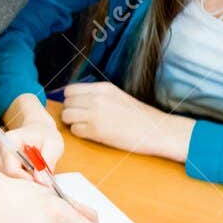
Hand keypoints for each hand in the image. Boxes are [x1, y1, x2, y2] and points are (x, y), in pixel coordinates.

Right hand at [0, 94, 63, 180]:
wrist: (37, 131)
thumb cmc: (45, 136)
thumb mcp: (54, 144)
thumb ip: (48, 160)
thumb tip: (40, 181)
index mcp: (9, 140)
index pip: (12, 169)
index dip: (28, 180)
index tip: (42, 182)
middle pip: (8, 176)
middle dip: (26, 180)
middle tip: (41, 177)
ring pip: (6, 178)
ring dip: (21, 179)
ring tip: (34, 170)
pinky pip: (5, 177)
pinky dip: (17, 178)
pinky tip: (26, 171)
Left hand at [60, 81, 193, 162]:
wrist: (155, 130)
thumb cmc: (138, 116)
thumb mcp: (116, 96)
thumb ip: (97, 95)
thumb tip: (76, 100)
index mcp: (102, 88)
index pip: (70, 90)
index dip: (71, 100)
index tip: (77, 107)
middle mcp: (97, 98)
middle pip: (66, 103)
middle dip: (70, 111)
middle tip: (81, 119)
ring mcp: (95, 114)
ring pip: (66, 116)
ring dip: (73, 123)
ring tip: (86, 126)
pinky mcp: (96, 130)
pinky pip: (74, 130)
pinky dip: (80, 133)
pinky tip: (93, 134)